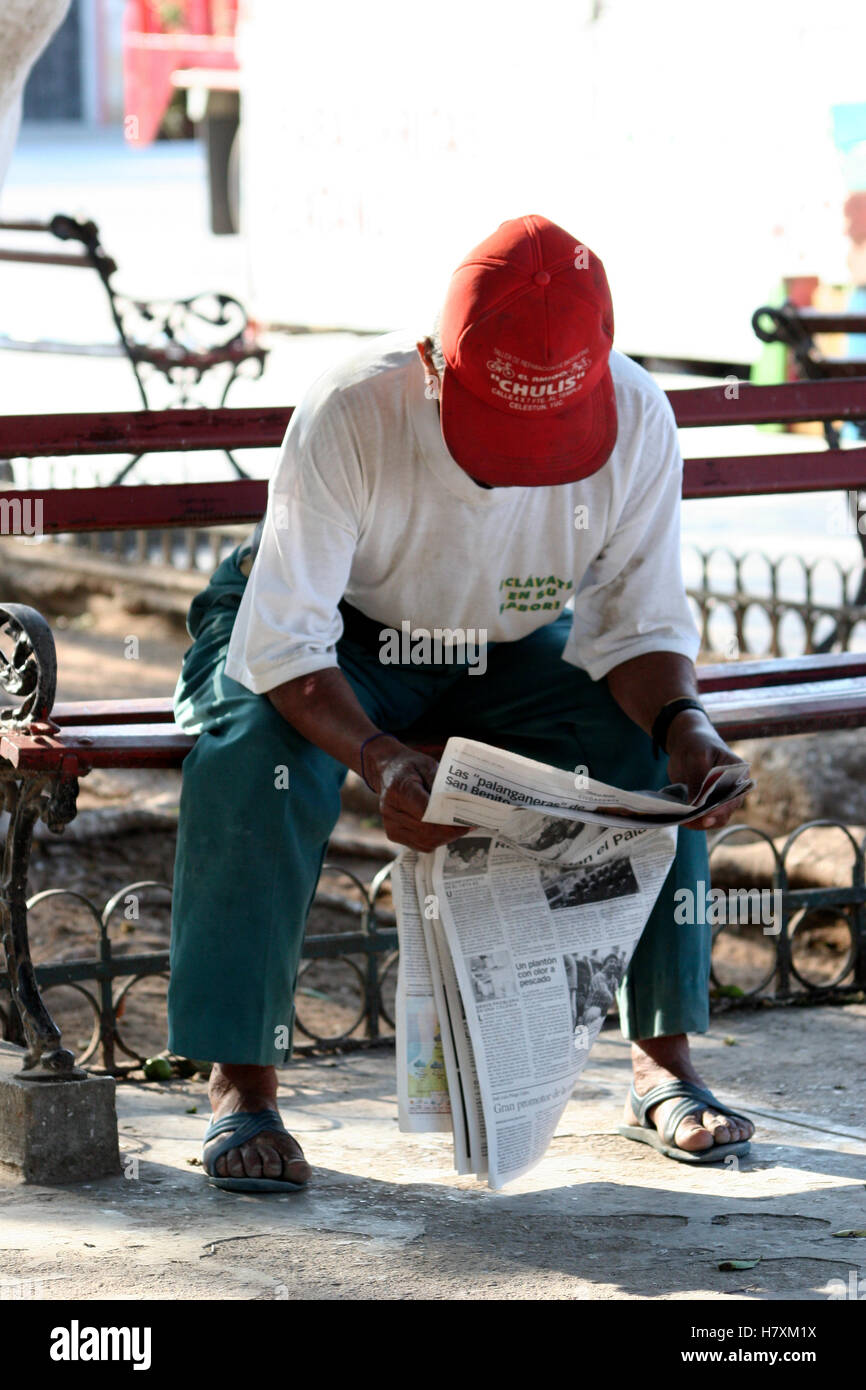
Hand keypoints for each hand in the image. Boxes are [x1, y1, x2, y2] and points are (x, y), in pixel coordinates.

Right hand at [364, 738, 469, 852]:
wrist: (387, 771)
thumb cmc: (410, 767)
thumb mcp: (427, 765)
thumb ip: (441, 784)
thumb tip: (460, 804)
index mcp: (399, 789)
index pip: (427, 813)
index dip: (448, 820)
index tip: (467, 820)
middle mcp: (391, 810)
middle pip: (427, 830)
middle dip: (452, 831)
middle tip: (469, 825)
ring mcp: (390, 824)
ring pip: (426, 841)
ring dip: (446, 837)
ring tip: (460, 828)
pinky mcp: (393, 834)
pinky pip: (421, 845)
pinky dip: (436, 840)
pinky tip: (446, 831)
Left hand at [664, 711, 746, 829]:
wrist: (686, 742)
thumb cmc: (696, 744)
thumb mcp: (697, 757)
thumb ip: (698, 778)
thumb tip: (694, 804)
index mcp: (739, 775)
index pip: (734, 797)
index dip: (721, 809)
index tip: (707, 815)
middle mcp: (732, 790)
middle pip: (725, 812)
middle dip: (707, 819)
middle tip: (688, 820)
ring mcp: (719, 799)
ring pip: (712, 819)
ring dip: (697, 822)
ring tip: (682, 819)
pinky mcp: (705, 804)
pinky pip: (700, 817)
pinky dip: (691, 820)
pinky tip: (679, 817)